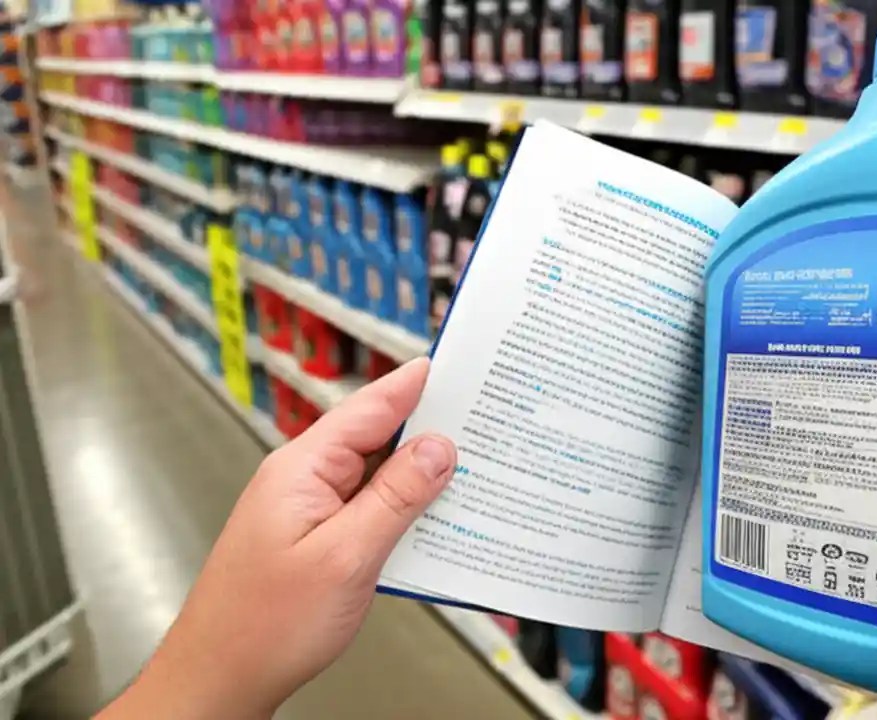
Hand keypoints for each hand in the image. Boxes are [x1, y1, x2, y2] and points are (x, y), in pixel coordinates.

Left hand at [99, 358, 455, 719]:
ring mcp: (307, 510)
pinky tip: (430, 522)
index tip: (455, 366)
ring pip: (376, 477)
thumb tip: (437, 448)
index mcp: (302, 469)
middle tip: (481, 423)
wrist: (220, 680)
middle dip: (428, 431)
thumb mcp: (346, 557)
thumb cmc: (264, 627)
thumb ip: (395, 497)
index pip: (369, 408)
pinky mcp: (316, 539)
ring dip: (418, 477)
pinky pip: (368, 510)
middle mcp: (302, 481)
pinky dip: (402, 511)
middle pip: (376, 438)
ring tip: (469, 473)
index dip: (415, 385)